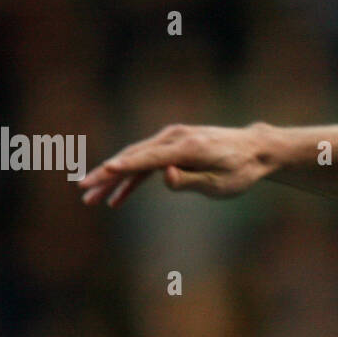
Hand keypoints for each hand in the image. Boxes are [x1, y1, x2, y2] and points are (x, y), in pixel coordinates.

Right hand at [78, 122, 280, 206]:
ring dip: (112, 178)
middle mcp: (175, 138)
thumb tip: (164, 176)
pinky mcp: (172, 146)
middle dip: (106, 174)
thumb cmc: (240, 170)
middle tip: (83, 190)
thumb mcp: (220, 183)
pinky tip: (117, 199)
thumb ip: (190, 181)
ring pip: (135, 159)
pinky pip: (145, 162)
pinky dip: (131, 178)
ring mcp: (172, 139)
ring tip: (91, 198)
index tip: (103, 173)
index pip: (149, 158)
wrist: (254, 150)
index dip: (125, 167)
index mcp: (188, 147)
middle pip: (133, 156)